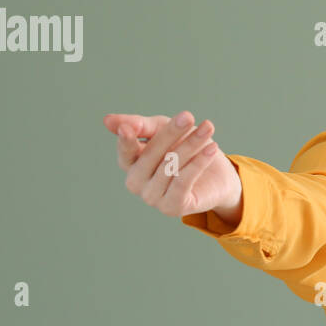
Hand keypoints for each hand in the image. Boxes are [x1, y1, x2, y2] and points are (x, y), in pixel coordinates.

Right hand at [102, 110, 241, 218]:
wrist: (218, 175)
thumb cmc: (185, 147)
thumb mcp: (163, 129)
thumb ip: (140, 125)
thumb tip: (107, 120)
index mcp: (130, 163)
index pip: (125, 151)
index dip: (126, 140)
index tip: (128, 128)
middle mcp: (136, 183)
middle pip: (151, 155)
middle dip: (171, 133)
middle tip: (188, 116)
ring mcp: (152, 198)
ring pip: (170, 166)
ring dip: (191, 145)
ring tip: (208, 128)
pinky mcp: (172, 208)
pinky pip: (183, 182)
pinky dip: (197, 164)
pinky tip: (211, 149)